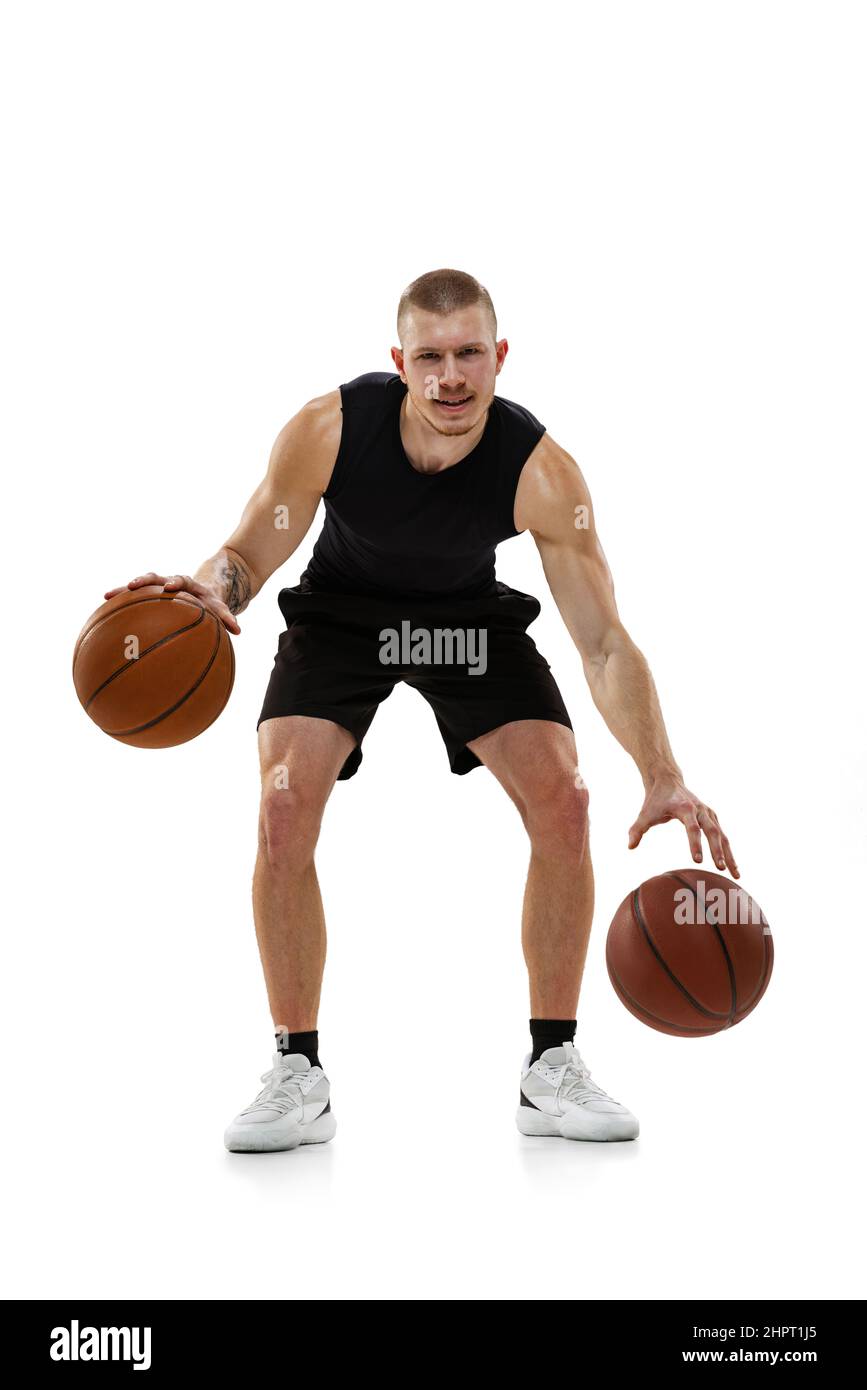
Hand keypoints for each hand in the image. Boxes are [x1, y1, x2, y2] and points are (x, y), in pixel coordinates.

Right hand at [103, 572, 241, 634]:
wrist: (202, 591)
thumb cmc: (210, 603)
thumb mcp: (219, 608)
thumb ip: (227, 617)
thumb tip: (238, 631)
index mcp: (188, 584)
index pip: (181, 579)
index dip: (175, 582)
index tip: (169, 587)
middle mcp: (170, 582)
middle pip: (156, 577)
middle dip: (145, 580)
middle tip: (134, 585)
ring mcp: (157, 587)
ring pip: (140, 585)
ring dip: (125, 589)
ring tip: (109, 594)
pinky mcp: (149, 595)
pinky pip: (133, 597)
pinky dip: (120, 599)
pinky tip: (104, 606)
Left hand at [628, 773, 738, 877]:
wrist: (668, 781)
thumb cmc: (656, 800)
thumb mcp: (645, 814)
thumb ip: (637, 830)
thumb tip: (630, 847)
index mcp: (685, 808)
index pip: (692, 828)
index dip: (695, 844)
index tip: (697, 861)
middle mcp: (701, 810)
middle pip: (713, 831)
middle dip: (717, 851)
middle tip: (720, 868)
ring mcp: (709, 814)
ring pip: (722, 836)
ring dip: (729, 855)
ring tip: (735, 875)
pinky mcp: (713, 818)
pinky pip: (723, 836)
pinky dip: (728, 852)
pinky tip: (732, 868)